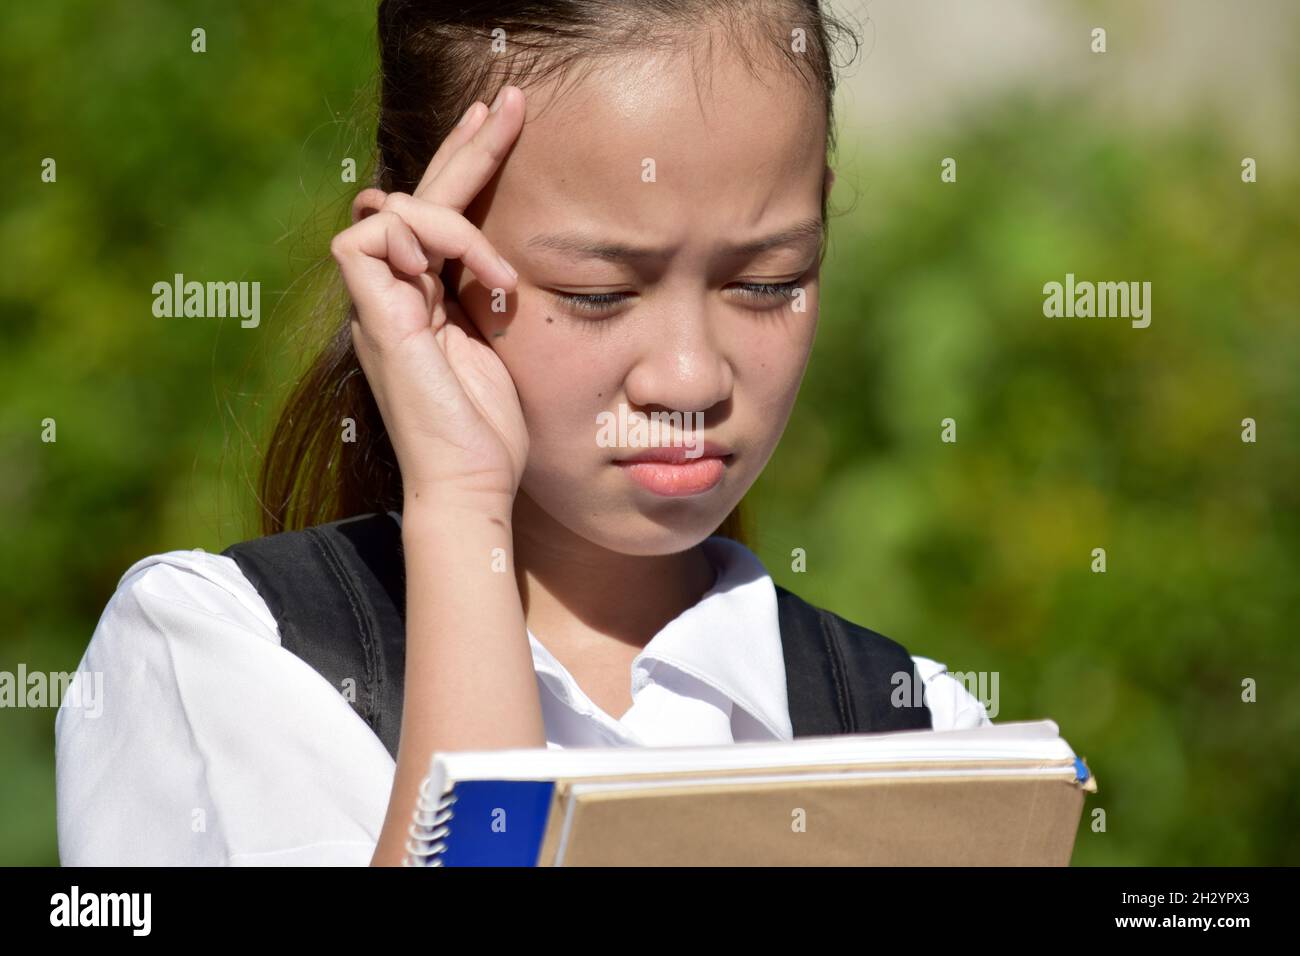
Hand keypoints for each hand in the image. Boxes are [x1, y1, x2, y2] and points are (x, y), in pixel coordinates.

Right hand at [329, 87, 527, 512]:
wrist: (470, 484)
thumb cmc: (491, 432)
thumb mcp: (497, 343)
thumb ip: (483, 293)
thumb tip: (499, 254)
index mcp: (425, 298)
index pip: (440, 212)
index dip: (468, 163)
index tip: (504, 123)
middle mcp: (395, 294)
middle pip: (418, 195)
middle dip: (466, 146)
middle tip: (507, 102)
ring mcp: (379, 305)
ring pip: (391, 209)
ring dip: (453, 220)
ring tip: (498, 276)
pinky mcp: (375, 318)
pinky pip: (372, 238)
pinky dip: (428, 240)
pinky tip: (475, 279)